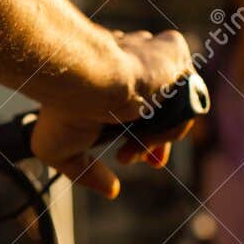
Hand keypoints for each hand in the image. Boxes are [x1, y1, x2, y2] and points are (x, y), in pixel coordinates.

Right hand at [29, 29, 193, 197]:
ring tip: (129, 151)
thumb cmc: (63, 108)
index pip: (136, 103)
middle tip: (150, 162)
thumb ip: (84, 172)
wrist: (82, 81)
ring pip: (173, 107)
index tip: (130, 157)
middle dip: (156, 140)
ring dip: (157, 138)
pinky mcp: (173, 52)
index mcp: (107, 78)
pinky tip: (147, 132)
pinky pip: (186, 98)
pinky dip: (171, 121)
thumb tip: (111, 191)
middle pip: (161, 106)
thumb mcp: (58, 151)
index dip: (142, 136)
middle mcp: (132, 63)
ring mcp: (154, 57)